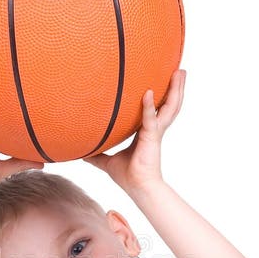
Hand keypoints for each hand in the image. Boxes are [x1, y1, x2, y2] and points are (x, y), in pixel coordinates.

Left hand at [82, 69, 185, 191]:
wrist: (137, 188)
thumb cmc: (127, 176)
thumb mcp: (107, 161)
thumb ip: (96, 155)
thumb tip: (79, 152)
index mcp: (147, 131)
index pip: (157, 109)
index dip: (162, 95)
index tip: (164, 80)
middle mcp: (154, 129)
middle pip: (169, 104)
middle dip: (176, 87)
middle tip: (180, 69)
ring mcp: (155, 132)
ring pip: (169, 107)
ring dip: (175, 90)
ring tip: (179, 72)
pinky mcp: (151, 138)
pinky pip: (150, 119)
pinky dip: (148, 106)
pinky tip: (147, 93)